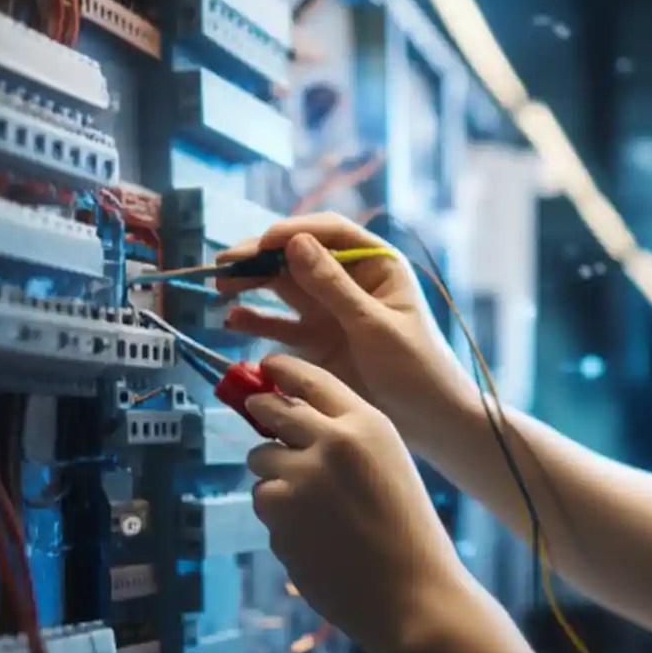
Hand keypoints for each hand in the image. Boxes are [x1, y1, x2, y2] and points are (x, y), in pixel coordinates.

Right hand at [217, 214, 475, 445]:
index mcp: (375, 264)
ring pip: (282, 287)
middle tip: (226, 264)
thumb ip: (334, 287)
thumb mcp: (376, 325)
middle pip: (297, 257)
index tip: (262, 243)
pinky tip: (234, 319)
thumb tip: (295, 242)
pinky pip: (280, 324)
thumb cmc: (417, 366)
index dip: (293, 232)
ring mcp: (330, 311)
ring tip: (223, 288)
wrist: (428, 420)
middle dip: (261, 257)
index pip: (329, 232)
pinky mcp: (316, 341)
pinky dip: (256, 321)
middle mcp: (349, 281)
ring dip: (252, 284)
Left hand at [244, 354, 474, 652]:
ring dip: (276, 476)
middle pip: (272, 411)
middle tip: (264, 422)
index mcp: (368, 424)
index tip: (265, 367)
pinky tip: (312, 536)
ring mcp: (301, 476)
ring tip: (313, 508)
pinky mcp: (279, 512)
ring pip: (261, 459)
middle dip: (263, 415)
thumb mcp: (388, 464)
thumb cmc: (406, 531)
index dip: (283, 370)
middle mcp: (332, 441)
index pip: (312, 379)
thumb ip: (347, 438)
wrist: (412, 594)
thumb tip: (292, 419)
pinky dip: (278, 516)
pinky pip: (263, 500)